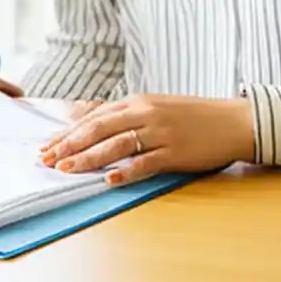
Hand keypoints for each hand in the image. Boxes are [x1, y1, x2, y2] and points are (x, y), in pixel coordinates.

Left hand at [39, 94, 253, 185]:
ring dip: (88, 158)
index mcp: (137, 101)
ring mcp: (159, 133)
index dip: (68, 132)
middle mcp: (144, 113)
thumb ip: (125, 114)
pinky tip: (108, 180)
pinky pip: (146, 162)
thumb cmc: (193, 116)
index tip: (47, 145)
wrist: (233, 121)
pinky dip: (125, 171)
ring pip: (116, 144)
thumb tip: (92, 122)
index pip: (94, 117)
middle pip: (98, 129)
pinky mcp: (175, 152)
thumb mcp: (155, 107)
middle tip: (46, 159)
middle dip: (69, 145)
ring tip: (67, 169)